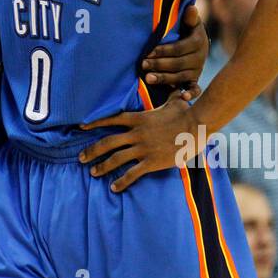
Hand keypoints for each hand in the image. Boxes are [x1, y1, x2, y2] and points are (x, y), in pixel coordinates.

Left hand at [78, 93, 199, 191]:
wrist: (197, 126)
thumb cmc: (187, 113)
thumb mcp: (175, 101)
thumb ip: (171, 97)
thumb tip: (179, 90)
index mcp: (138, 118)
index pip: (111, 120)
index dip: (95, 123)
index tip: (82, 127)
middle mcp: (136, 134)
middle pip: (107, 142)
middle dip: (92, 150)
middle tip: (81, 158)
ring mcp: (143, 148)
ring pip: (116, 159)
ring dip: (102, 166)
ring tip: (93, 173)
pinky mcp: (151, 162)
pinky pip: (132, 174)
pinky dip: (121, 181)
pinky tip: (114, 188)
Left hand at [139, 4, 207, 97]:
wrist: (196, 43)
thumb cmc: (187, 29)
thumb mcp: (190, 22)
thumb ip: (190, 18)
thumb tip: (191, 8)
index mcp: (198, 42)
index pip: (179, 48)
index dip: (163, 51)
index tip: (148, 52)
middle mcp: (199, 58)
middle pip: (178, 64)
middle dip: (159, 65)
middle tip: (143, 65)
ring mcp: (197, 70)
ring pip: (181, 77)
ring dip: (164, 79)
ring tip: (148, 79)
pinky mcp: (194, 80)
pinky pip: (195, 89)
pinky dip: (191, 94)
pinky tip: (182, 98)